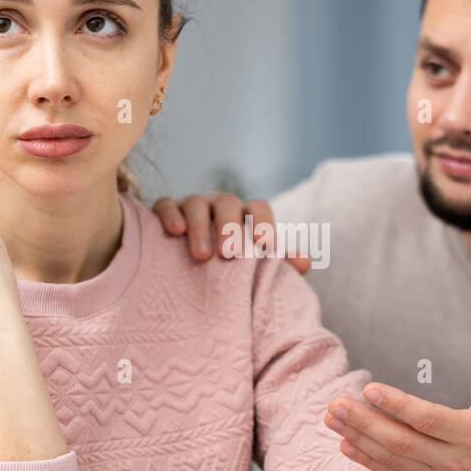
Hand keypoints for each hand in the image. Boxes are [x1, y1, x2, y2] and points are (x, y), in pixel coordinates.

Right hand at [152, 192, 310, 273]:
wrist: (186, 267)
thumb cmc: (228, 268)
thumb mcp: (252, 267)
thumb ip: (277, 265)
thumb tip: (304, 264)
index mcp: (244, 216)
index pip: (258, 208)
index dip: (263, 222)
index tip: (264, 245)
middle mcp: (219, 205)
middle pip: (227, 203)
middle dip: (229, 227)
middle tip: (230, 254)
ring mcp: (192, 205)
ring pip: (196, 204)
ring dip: (200, 228)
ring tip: (202, 257)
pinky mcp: (166, 210)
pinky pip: (166, 204)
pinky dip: (170, 215)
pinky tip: (174, 232)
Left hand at [324, 346, 470, 470]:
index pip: (428, 419)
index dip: (397, 405)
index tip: (369, 388)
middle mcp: (453, 460)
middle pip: (402, 442)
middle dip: (365, 423)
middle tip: (336, 404)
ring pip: (392, 459)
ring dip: (358, 439)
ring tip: (331, 418)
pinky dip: (367, 460)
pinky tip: (344, 444)